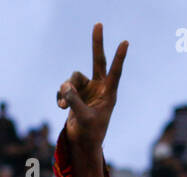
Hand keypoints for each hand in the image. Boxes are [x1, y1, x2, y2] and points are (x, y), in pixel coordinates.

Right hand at [56, 23, 127, 152]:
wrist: (83, 143)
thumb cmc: (90, 133)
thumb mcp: (84, 119)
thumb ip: (75, 102)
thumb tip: (65, 87)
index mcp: (109, 94)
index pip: (115, 72)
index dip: (119, 58)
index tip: (125, 43)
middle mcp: (99, 87)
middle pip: (97, 60)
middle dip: (97, 43)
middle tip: (99, 24)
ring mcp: (87, 89)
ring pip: (73, 78)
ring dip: (66, 89)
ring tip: (63, 104)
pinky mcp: (75, 94)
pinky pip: (64, 88)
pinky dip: (61, 96)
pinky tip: (61, 107)